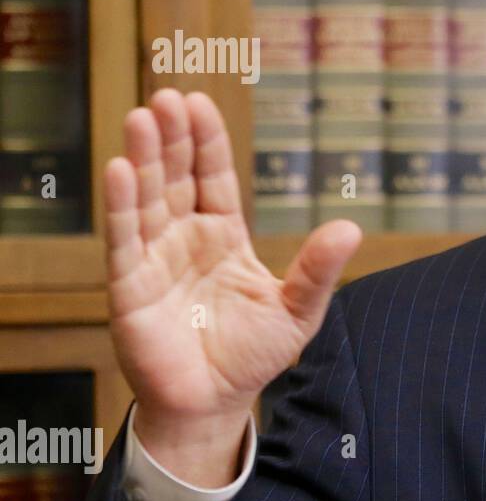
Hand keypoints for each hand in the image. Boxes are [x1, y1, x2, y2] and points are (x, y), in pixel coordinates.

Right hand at [105, 89, 360, 479]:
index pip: (213, 177)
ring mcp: (155, 260)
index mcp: (224, 237)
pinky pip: (124, 239)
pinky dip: (121, 204)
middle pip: (176, 177)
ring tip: (142, 116)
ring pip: (147, 199)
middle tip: (166, 95)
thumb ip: (318, 270)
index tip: (198, 101)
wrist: (214, 405)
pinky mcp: (130, 288)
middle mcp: (185, 239)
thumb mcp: (297, 310)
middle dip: (171, 137)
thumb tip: (351, 228)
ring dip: (144, 157)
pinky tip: (119, 168)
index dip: (206, 141)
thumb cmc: (252, 355)